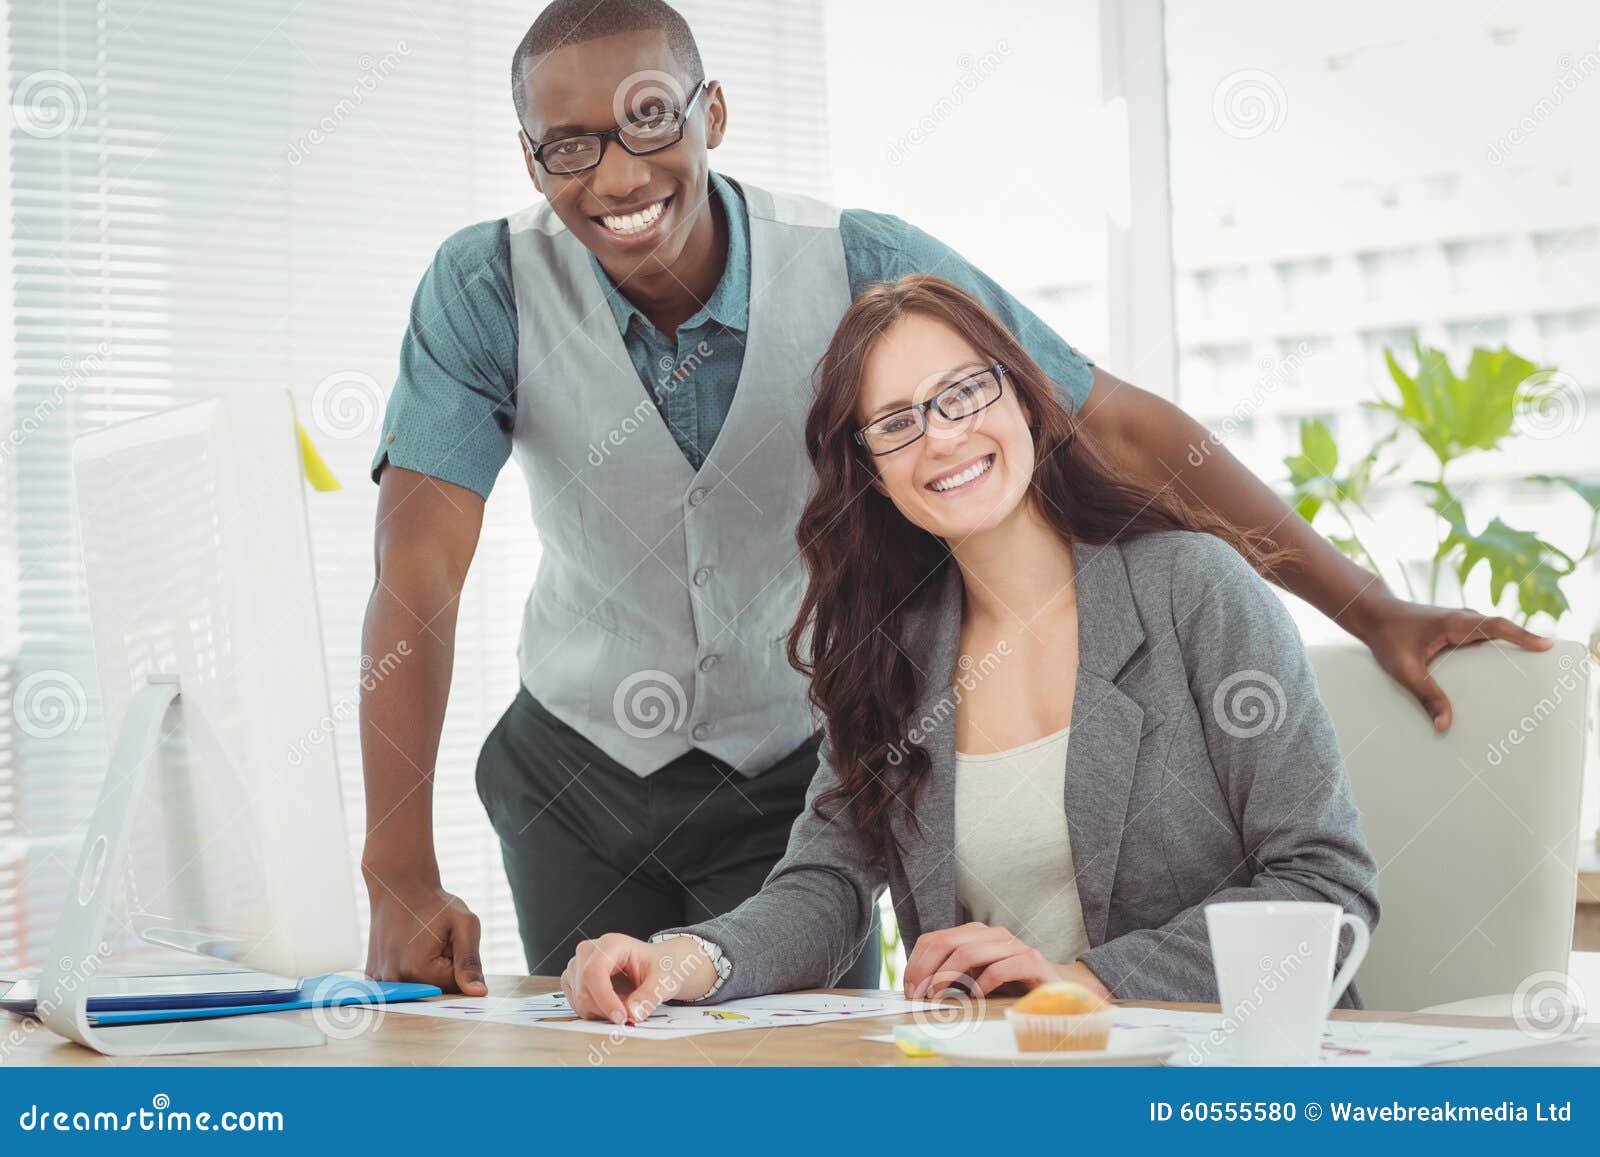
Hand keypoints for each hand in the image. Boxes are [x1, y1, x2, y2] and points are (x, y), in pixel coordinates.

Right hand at [363, 872, 485, 995]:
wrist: (399, 887)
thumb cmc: (435, 904)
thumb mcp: (464, 925)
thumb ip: (471, 962)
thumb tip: (479, 994)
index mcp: (419, 971)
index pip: (456, 986)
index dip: (459, 962)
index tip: (449, 941)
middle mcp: (395, 982)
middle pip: (435, 990)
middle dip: (443, 969)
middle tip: (434, 941)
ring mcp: (379, 981)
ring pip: (419, 987)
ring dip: (425, 970)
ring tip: (419, 942)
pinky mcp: (371, 977)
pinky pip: (402, 983)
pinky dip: (408, 970)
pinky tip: (406, 948)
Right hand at [561, 933, 717, 1023]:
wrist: (656, 966)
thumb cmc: (658, 966)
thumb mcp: (663, 979)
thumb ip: (649, 996)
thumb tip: (633, 1013)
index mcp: (611, 944)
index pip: (594, 972)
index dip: (604, 999)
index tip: (621, 1017)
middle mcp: (590, 951)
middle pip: (583, 989)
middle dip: (605, 1009)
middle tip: (628, 1015)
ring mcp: (578, 965)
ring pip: (579, 1000)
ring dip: (601, 1012)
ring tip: (623, 1004)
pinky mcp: (574, 980)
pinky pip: (577, 1005)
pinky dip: (594, 1012)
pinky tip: (611, 1005)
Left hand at [903, 922, 1109, 999]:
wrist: (1058, 988)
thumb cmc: (1011, 986)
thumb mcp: (975, 979)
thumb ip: (952, 977)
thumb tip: (917, 989)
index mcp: (975, 934)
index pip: (934, 938)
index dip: (917, 962)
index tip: (909, 987)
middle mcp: (992, 934)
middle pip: (947, 941)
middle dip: (927, 969)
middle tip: (919, 995)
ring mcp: (1013, 945)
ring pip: (970, 951)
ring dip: (948, 976)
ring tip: (940, 997)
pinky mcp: (1032, 961)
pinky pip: (1001, 968)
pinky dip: (983, 983)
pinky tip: (977, 998)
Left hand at [1352, 593, 1551, 730]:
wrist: (1373, 614)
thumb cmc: (1386, 637)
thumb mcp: (1404, 670)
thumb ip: (1425, 696)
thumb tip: (1445, 725)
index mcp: (1453, 623)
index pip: (1495, 626)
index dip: (1522, 636)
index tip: (1546, 646)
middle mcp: (1461, 618)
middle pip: (1502, 631)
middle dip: (1526, 645)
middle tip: (1549, 667)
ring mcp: (1460, 622)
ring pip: (1494, 633)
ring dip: (1513, 647)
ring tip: (1533, 673)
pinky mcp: (1456, 629)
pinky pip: (1484, 638)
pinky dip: (1497, 649)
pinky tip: (1502, 671)